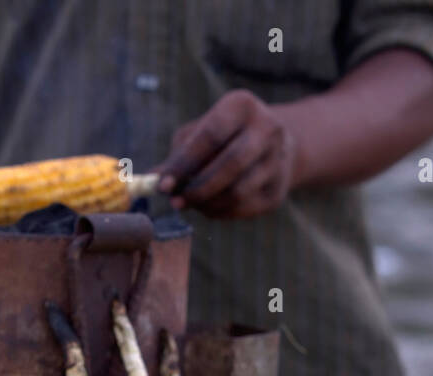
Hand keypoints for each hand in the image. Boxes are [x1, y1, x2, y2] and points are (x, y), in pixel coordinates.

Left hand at [153, 90, 297, 219]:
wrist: (275, 146)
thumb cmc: (225, 137)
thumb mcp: (200, 133)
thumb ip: (179, 155)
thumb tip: (153, 178)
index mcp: (242, 106)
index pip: (211, 136)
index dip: (184, 164)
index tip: (162, 186)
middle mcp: (268, 129)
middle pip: (231, 164)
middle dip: (199, 188)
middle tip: (176, 202)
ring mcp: (278, 160)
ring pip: (238, 192)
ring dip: (208, 204)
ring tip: (191, 203)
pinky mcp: (279, 190)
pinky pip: (244, 208)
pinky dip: (220, 213)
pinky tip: (209, 207)